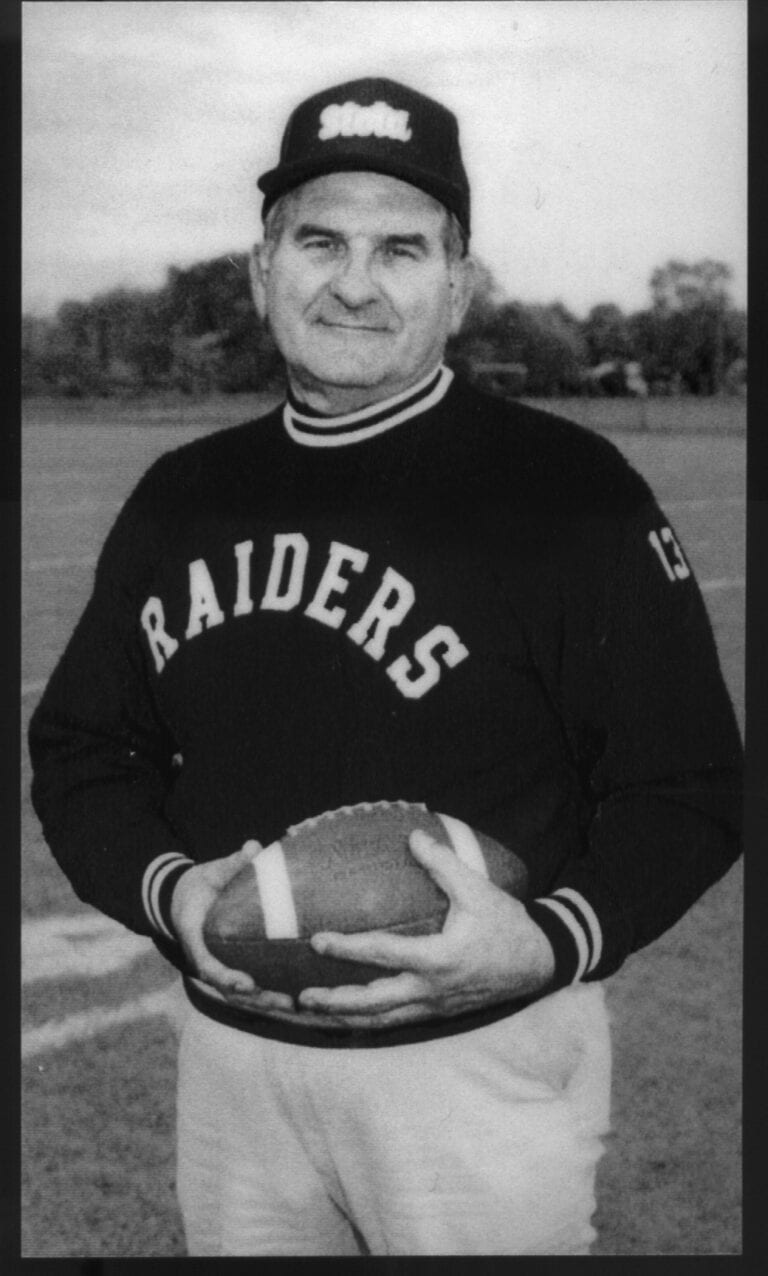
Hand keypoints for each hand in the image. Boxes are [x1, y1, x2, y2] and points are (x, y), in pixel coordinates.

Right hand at [170, 843, 295, 1014]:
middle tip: (287, 1002)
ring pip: (241, 993)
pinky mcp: (231, 965)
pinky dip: (267, 993)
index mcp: (195, 939)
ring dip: (266, 1002)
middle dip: (258, 999)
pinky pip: (249, 984)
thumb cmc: (199, 884)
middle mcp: (206, 959)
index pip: (208, 965)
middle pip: (230, 988)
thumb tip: (253, 846)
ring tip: (296, 1005)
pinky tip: (293, 996)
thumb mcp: (210, 873)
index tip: (247, 983)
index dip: (226, 977)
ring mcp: (218, 966)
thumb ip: (231, 864)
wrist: (183, 896)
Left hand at [297, 830, 555, 1028]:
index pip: (384, 955)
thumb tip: (413, 835)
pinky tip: (344, 1017)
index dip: (348, 949)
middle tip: (300, 997)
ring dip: (344, 1020)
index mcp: (440, 960)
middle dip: (335, 1002)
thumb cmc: (507, 926)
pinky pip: (394, 1023)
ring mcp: (434, 1008)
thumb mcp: (479, 890)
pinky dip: (366, 1023)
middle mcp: (432, 990)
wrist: (539, 964)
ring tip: (310, 1012)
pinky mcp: (437, 1014)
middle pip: (374, 1005)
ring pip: (380, 1022)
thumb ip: (443, 864)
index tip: (317, 941)